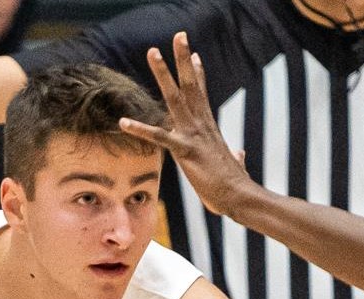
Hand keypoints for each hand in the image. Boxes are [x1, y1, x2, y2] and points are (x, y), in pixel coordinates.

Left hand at [119, 34, 254, 217]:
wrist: (240, 197)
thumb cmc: (236, 185)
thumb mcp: (235, 165)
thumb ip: (236, 156)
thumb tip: (240, 154)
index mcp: (209, 128)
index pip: (202, 95)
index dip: (198, 74)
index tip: (194, 56)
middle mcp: (201, 125)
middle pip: (191, 85)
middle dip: (183, 59)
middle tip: (179, 35)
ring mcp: (193, 135)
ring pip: (175, 98)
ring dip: (163, 74)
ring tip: (153, 52)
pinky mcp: (185, 151)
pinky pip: (159, 137)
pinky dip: (141, 129)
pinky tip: (123, 121)